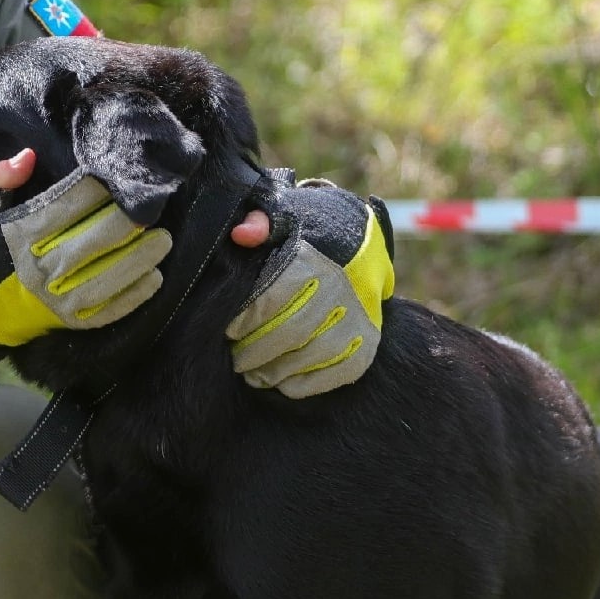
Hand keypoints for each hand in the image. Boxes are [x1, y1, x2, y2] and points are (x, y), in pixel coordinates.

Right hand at [0, 151, 173, 374]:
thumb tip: (28, 156)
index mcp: (18, 236)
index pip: (67, 205)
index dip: (97, 188)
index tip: (116, 176)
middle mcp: (39, 268)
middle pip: (94, 240)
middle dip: (127, 222)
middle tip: (151, 208)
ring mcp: (56, 300)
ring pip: (109, 276)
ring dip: (141, 258)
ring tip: (163, 239)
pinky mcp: (69, 322)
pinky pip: (109, 310)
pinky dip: (134, 295)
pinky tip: (154, 277)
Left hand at [225, 180, 395, 397]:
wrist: (358, 234)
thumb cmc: (307, 230)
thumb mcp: (282, 214)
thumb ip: (258, 220)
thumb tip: (242, 235)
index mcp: (316, 255)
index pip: (275, 295)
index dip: (248, 318)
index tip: (229, 330)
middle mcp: (343, 285)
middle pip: (293, 330)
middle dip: (257, 350)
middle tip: (236, 360)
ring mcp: (361, 313)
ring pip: (316, 353)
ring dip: (280, 371)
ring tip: (255, 376)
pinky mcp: (370, 336)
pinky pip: (344, 368)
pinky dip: (313, 383)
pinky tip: (286, 385)